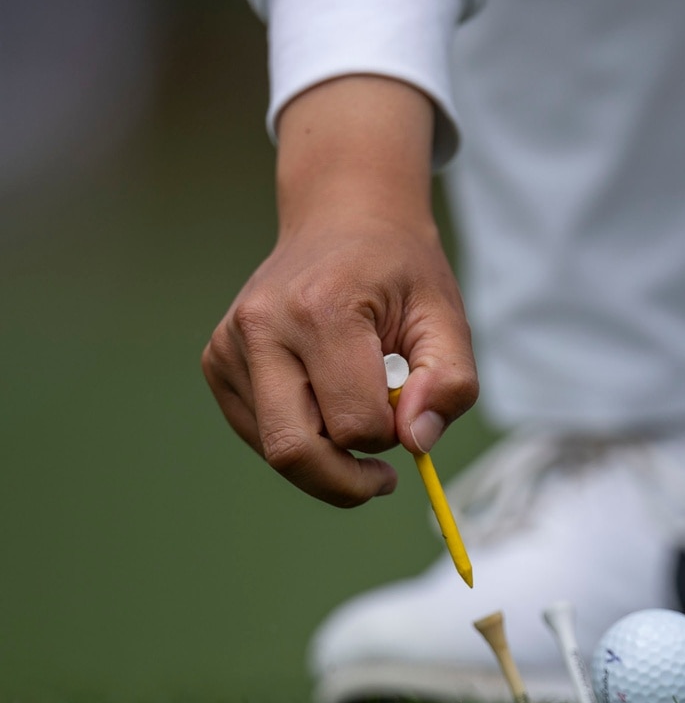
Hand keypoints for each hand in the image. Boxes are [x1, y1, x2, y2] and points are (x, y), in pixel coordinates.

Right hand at [202, 77, 478, 506]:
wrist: (343, 220)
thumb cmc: (400, 272)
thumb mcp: (447, 317)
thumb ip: (448, 383)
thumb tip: (415, 443)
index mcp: (321, 311)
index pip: (354, 423)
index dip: (391, 438)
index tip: (410, 419)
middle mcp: (261, 327)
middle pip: (293, 451)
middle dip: (345, 482)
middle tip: (381, 481)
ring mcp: (229, 346)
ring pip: (275, 449)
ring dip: (325, 456)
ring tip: (358, 414)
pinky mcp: (217, 362)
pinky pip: (258, 433)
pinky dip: (299, 437)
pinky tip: (324, 403)